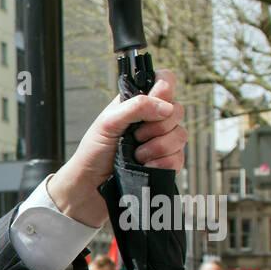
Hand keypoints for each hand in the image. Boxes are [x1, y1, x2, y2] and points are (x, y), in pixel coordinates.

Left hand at [47, 69, 185, 227]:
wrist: (90, 188)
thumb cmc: (93, 154)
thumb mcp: (108, 122)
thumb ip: (136, 107)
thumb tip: (166, 106)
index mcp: (138, 105)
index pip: (164, 82)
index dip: (165, 88)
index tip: (155, 100)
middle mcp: (152, 121)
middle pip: (177, 111)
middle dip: (156, 126)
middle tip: (135, 136)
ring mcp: (161, 143)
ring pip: (180, 135)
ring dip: (157, 147)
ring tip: (136, 155)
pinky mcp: (165, 164)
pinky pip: (178, 159)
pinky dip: (161, 163)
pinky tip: (145, 166)